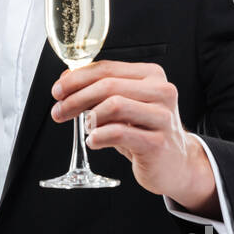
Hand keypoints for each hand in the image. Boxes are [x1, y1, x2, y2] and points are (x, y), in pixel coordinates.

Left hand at [49, 59, 216, 213]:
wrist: (175, 165)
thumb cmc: (145, 132)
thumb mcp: (124, 106)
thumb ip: (99, 91)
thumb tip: (66, 79)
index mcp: (152, 75)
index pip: (107, 68)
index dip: (77, 78)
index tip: (57, 91)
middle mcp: (161, 91)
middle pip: (108, 86)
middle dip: (76, 98)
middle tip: (59, 111)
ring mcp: (163, 117)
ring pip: (114, 105)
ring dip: (89, 117)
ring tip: (85, 128)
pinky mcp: (158, 143)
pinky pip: (119, 133)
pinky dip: (99, 137)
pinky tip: (94, 141)